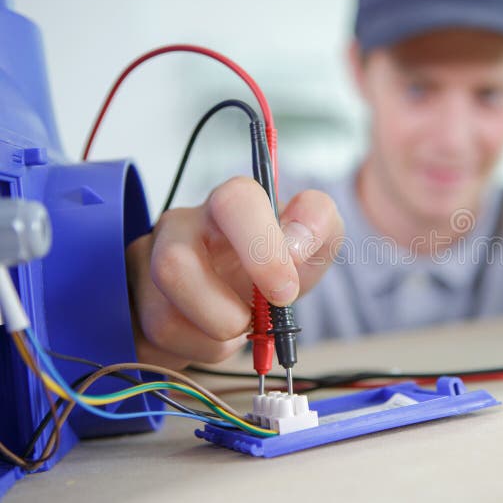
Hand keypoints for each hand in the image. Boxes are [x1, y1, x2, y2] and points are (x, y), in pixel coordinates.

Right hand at [126, 177, 343, 367]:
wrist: (247, 295)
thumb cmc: (277, 265)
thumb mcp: (313, 243)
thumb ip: (319, 226)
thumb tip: (296, 244)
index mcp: (228, 205)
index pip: (234, 201)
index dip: (262, 249)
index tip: (285, 290)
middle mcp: (179, 227)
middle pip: (173, 265)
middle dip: (222, 312)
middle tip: (253, 321)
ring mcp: (144, 267)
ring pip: (163, 318)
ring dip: (214, 340)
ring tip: (234, 327)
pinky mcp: (130, 310)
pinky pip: (154, 346)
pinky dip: (194, 354)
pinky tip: (207, 336)